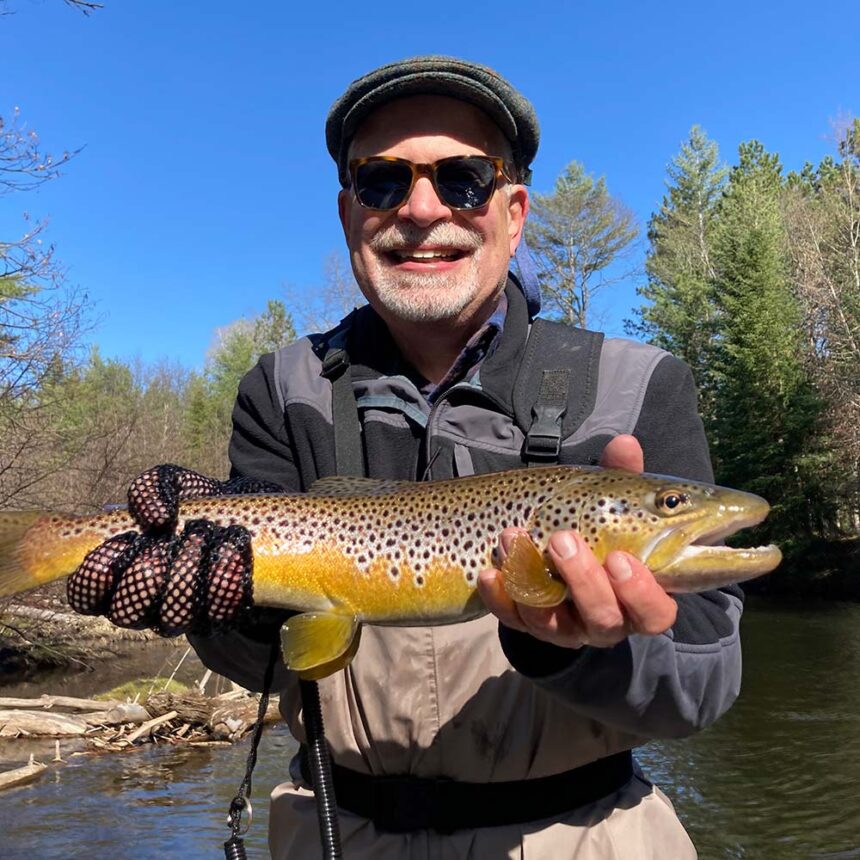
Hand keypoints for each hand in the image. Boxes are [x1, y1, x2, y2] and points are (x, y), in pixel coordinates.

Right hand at [67, 466, 279, 634]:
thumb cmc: (198, 505)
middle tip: (171, 540)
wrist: (251, 519)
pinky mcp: (218, 618)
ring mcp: (182, 615)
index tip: (124, 543)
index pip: (86, 595)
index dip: (96, 576)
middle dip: (149, 573)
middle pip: (128, 611)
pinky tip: (233, 550)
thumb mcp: (173, 483)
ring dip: (189, 573)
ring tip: (207, 536)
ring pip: (172, 616)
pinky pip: (217, 613)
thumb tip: (153, 518)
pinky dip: (226, 579)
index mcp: (120, 574)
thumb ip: (152, 488)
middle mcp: (146, 603)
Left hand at [476, 435, 677, 648]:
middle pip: (604, 618)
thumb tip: (625, 443)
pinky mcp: (528, 625)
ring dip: (534, 578)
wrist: (554, 554)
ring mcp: (565, 627)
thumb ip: (622, 476)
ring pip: (554, 623)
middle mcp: (606, 619)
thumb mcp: (611, 501)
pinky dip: (500, 596)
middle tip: (563, 539)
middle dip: (582, 579)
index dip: (642, 593)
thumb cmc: (597, 525)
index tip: (620, 558)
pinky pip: (513, 619)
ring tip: (517, 537)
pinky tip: (490, 571)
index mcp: (637, 596)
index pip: (654, 612)